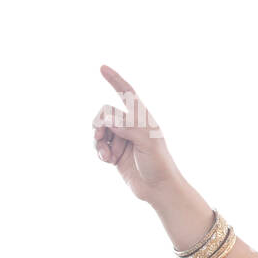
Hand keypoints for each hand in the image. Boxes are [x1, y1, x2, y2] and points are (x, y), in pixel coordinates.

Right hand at [92, 65, 184, 203]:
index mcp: (143, 119)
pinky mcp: (115, 153)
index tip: (102, 68)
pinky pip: (98, 145)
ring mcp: (122, 139)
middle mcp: (131, 126)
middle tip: (102, 137)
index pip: (127, 94)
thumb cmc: (159, 164)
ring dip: (98, 140)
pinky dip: (99, 150)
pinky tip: (107, 160)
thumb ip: (128, 126)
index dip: (115, 81)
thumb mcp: (148, 142)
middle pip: (105, 114)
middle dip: (100, 125)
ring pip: (99, 130)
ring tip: (106, 154)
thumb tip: (106, 118)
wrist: (159, 189)